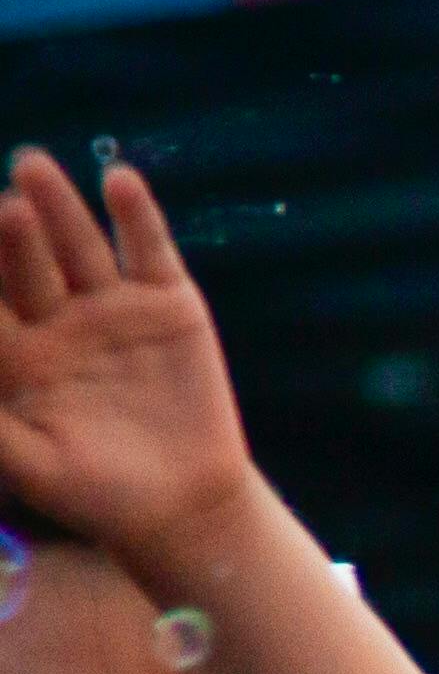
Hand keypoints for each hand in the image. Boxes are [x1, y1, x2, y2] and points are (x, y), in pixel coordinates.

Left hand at [0, 153, 254, 564]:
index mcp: (13, 349)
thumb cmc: (96, 495)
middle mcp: (55, 316)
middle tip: (2, 210)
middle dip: (9, 232)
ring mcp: (110, 304)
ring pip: (77, 245)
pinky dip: (136, 215)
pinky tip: (117, 180)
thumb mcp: (30, 465)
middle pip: (24, 260)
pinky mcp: (167, 301)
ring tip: (32, 166)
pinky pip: (148, 250)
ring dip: (57, 205)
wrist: (186, 508)